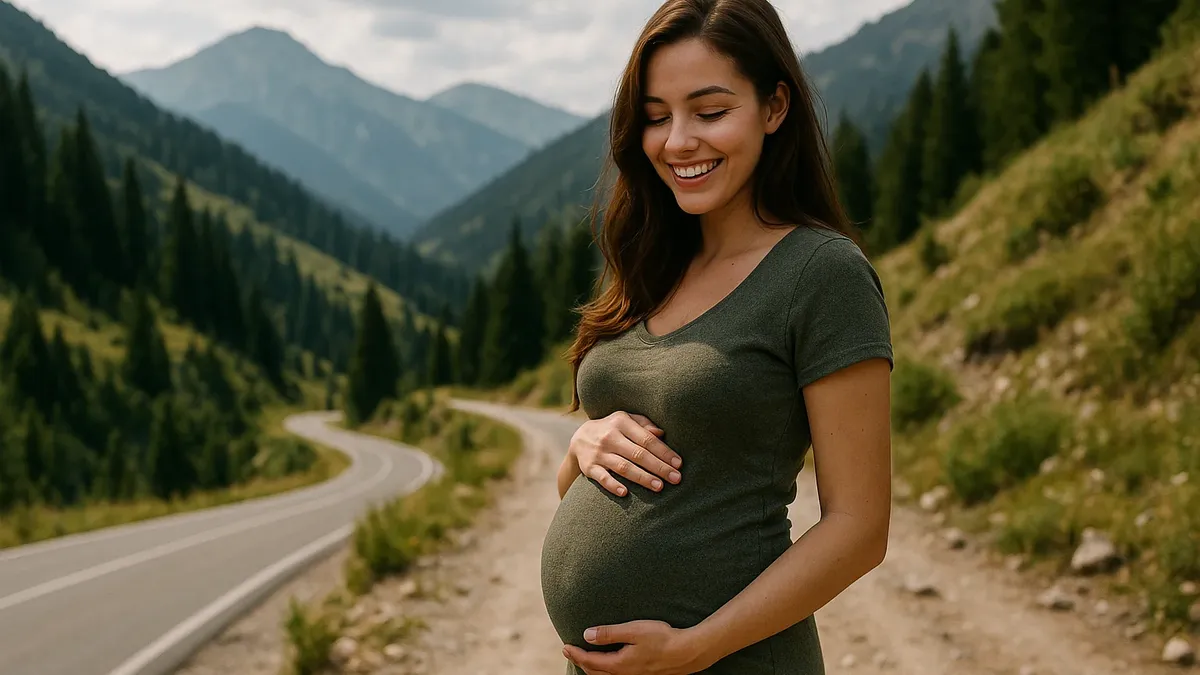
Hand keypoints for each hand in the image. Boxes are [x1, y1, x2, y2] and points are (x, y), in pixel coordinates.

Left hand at [562, 620, 712, 674]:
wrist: (686, 653)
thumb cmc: (661, 638)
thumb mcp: (633, 631)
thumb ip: (609, 633)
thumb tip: (587, 635)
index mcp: (619, 664)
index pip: (590, 661)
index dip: (575, 654)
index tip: (565, 647)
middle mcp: (624, 674)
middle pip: (595, 672)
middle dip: (581, 662)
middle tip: (569, 652)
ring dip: (592, 667)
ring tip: (585, 658)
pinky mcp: (641, 674)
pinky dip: (605, 670)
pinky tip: (609, 663)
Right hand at [570, 411, 681, 495]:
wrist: (579, 438)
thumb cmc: (612, 429)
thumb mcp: (626, 420)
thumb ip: (644, 424)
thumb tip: (662, 433)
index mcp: (621, 422)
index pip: (647, 439)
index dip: (664, 452)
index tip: (678, 464)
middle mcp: (609, 437)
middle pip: (638, 454)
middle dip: (659, 467)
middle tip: (676, 478)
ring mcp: (598, 453)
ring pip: (623, 467)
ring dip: (642, 477)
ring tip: (659, 487)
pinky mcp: (589, 467)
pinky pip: (601, 478)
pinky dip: (612, 485)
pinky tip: (625, 492)